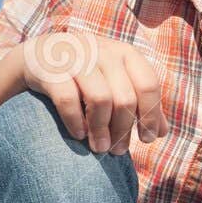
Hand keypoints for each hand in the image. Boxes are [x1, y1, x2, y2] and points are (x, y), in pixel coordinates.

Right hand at [17, 33, 168, 154]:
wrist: (39, 56)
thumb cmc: (87, 74)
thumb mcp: (116, 80)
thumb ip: (140, 103)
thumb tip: (162, 132)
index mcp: (125, 54)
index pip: (148, 85)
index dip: (151, 115)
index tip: (147, 139)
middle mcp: (103, 51)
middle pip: (125, 98)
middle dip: (124, 130)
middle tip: (118, 151)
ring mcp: (76, 58)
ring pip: (100, 99)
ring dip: (101, 130)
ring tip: (99, 148)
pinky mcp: (51, 69)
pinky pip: (68, 100)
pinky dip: (76, 122)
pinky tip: (79, 135)